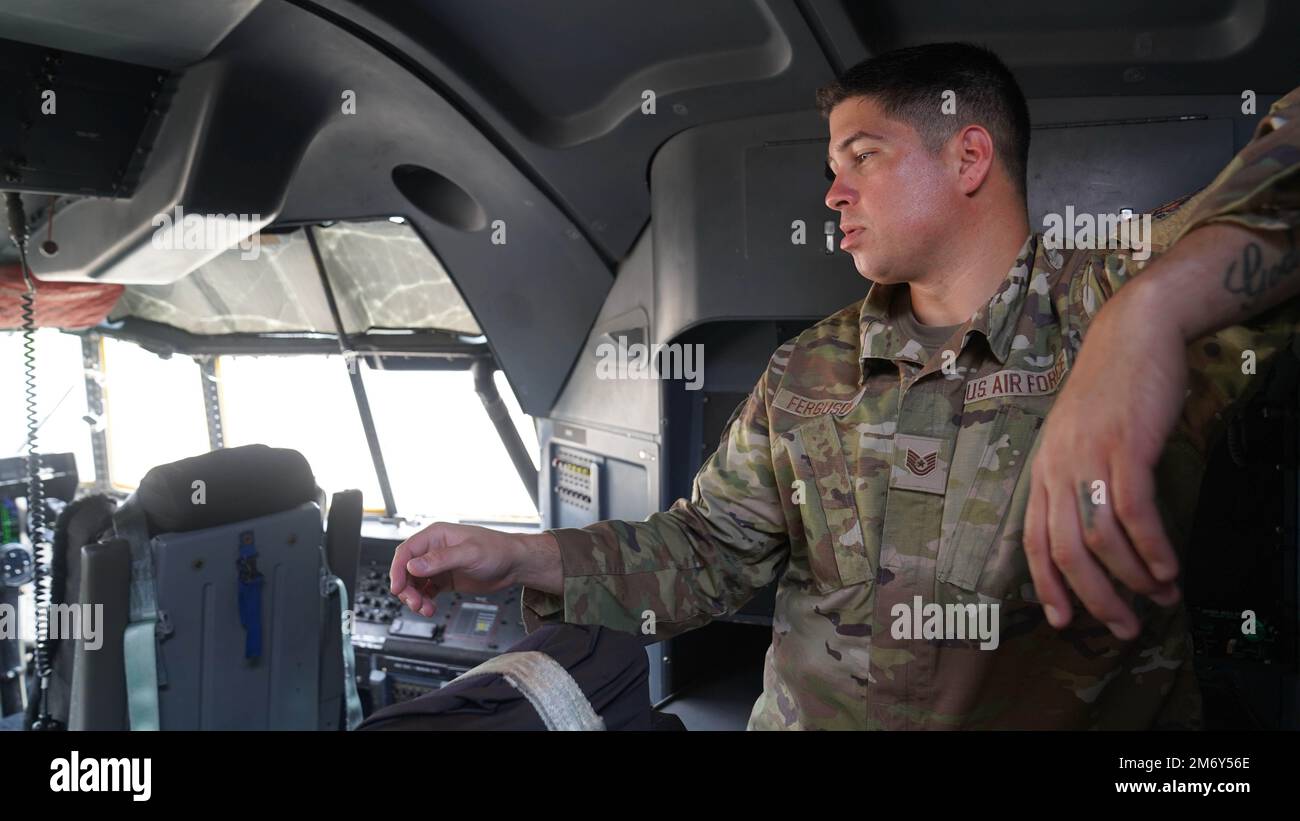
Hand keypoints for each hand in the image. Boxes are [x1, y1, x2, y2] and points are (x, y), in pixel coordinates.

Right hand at [388, 522, 528, 616]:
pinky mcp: (444, 580)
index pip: (406, 551)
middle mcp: (434, 550)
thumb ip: (440, 559)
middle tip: (415, 604)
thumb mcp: (469, 553)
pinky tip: (430, 608)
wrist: (514, 564)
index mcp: (436, 535)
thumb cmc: (497, 550)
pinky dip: (424, 601)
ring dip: (415, 597)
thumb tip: (413, 565)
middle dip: (407, 588)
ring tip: (425, 609)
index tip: (397, 588)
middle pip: (406, 570)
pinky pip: (426, 591)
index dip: (397, 570)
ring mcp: (438, 565)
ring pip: (414, 583)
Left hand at [1024, 277, 1184, 639]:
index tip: (1063, 621)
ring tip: (1160, 597)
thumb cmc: (1110, 391)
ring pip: (1101, 537)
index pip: (1033, 540)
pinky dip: (1152, 548)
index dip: (1047, 584)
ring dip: (1133, 578)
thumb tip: (1089, 532)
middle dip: (1095, 598)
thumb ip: (1076, 480)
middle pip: (1066, 550)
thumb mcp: (1078, 438)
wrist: (1132, 335)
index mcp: (1043, 469)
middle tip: (1124, 627)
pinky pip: (1135, 511)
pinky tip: (1168, 567)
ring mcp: (1089, 457)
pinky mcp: (1125, 446)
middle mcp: (1057, 467)